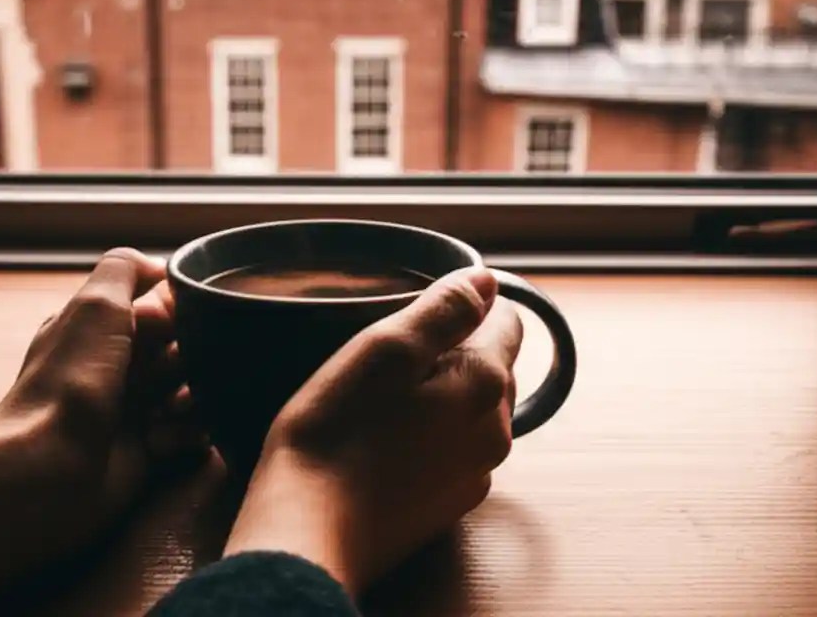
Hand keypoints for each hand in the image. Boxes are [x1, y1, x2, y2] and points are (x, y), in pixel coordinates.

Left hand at [0, 249, 206, 603]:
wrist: (50, 469)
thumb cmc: (71, 381)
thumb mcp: (96, 304)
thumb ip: (125, 269)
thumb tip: (161, 267)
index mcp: (102, 328)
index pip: (162, 305)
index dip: (176, 313)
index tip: (172, 324)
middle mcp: (118, 365)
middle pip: (184, 347)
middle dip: (190, 356)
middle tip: (170, 373)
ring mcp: (135, 408)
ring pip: (196, 389)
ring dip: (193, 396)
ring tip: (168, 411)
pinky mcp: (151, 450)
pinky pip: (193, 432)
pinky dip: (186, 434)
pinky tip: (162, 440)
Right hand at [222, 268, 522, 594]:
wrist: (308, 534)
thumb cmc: (336, 435)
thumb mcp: (383, 350)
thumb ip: (443, 310)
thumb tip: (486, 281)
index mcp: (486, 386)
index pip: (508, 322)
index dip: (465, 306)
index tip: (415, 313)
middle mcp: (494, 433)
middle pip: (489, 368)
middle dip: (449, 353)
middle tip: (383, 356)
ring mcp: (471, 476)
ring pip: (466, 411)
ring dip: (434, 396)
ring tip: (374, 399)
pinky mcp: (443, 507)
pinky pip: (446, 451)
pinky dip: (422, 437)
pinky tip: (377, 441)